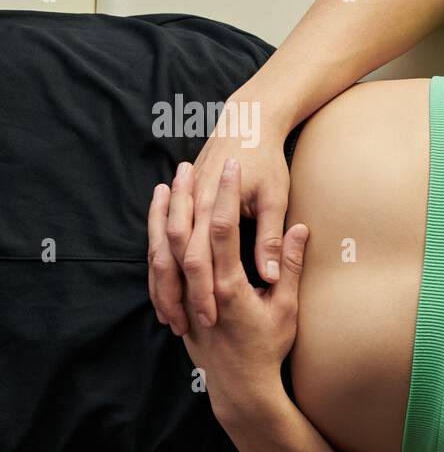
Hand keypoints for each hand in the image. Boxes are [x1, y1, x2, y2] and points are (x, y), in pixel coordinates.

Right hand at [148, 96, 290, 334]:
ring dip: (163, 286)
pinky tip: (165, 289)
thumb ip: (270, 238)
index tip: (211, 320)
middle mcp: (192, 209)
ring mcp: (183, 205)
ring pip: (161, 253)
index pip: (202, 260)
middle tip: (187, 329)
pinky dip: (160, 266)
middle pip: (176, 261)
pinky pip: (160, 241)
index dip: (204, 292)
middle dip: (180, 297)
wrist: (247, 121)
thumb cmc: (267, 161)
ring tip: (169, 318)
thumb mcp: (276, 199)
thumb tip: (269, 275)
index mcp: (213, 209)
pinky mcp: (182, 204)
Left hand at [148, 158, 308, 415]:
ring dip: (163, 214)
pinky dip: (157, 239)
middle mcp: (201, 287)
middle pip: (184, 231)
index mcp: (229, 284)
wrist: (241, 386)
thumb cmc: (268, 347)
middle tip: (191, 164)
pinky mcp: (179, 302)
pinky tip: (160, 224)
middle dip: (187, 196)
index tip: (234, 166)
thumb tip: (299, 231)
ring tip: (166, 185)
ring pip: (163, 246)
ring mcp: (185, 295)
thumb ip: (288, 265)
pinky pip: (159, 265)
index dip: (227, 194)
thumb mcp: (287, 307)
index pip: (223, 228)